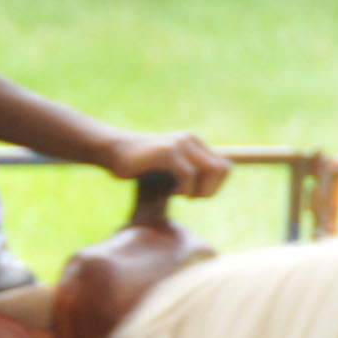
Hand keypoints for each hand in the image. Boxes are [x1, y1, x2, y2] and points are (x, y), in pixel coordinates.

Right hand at [101, 132, 228, 198]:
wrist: (112, 151)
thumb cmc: (140, 167)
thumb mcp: (169, 171)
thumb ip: (190, 175)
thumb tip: (211, 189)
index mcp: (195, 143)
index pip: (225, 167)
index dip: (214, 187)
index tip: (195, 195)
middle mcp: (191, 140)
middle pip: (222, 170)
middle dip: (210, 190)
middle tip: (189, 197)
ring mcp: (180, 143)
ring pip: (210, 172)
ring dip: (197, 191)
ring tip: (178, 194)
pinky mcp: (167, 151)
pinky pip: (189, 176)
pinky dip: (184, 189)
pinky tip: (171, 192)